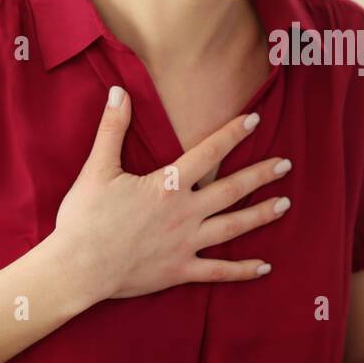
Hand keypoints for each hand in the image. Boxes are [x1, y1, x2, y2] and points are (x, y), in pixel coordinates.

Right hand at [53, 85, 292, 301]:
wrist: (77, 269)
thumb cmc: (84, 219)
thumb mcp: (97, 169)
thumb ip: (113, 129)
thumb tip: (119, 91)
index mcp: (167, 185)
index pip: (208, 152)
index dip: (232, 134)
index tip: (255, 119)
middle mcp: (184, 213)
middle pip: (232, 190)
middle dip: (261, 175)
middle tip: (286, 165)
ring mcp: (185, 244)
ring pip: (233, 227)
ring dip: (261, 215)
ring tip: (285, 204)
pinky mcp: (180, 271)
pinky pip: (218, 271)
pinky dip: (242, 270)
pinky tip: (264, 267)